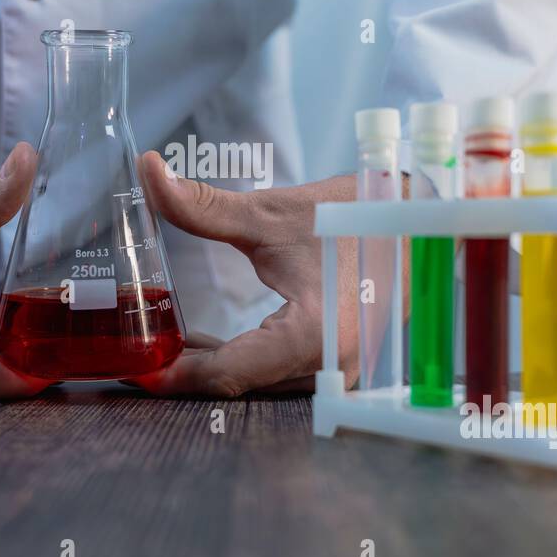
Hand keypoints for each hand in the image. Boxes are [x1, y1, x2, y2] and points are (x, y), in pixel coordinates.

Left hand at [133, 152, 362, 395]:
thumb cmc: (353, 216)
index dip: (176, 376)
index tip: (136, 369)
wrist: (421, 222)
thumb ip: (203, 206)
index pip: (230, 374)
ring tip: (163, 344)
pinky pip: (276, 374)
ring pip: (257, 382)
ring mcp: (338, 371)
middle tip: (137, 351)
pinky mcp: (338, 363)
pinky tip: (205, 344)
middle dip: (186, 372)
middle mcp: (329, 367)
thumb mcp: (272, 214)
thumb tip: (150, 172)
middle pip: (240, 383)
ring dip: (211, 367)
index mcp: (313, 336)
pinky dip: (240, 360)